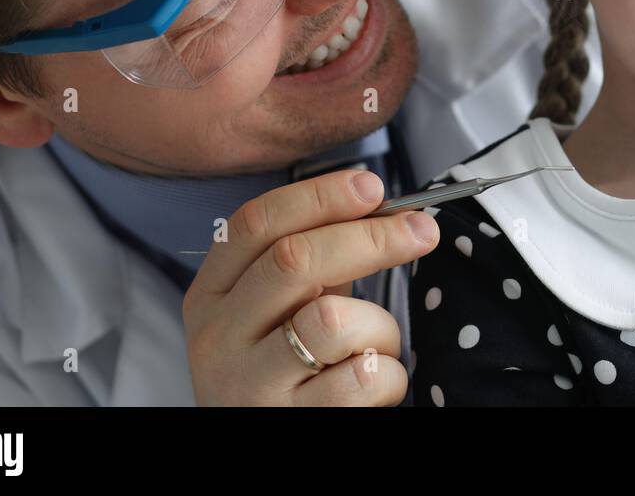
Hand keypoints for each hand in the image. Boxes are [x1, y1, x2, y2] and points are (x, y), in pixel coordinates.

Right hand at [182, 167, 438, 404]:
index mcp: (212, 295)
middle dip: (370, 237)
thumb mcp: (282, 309)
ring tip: (378, 345)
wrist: (264, 447)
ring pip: (332, 320)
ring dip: (379, 325)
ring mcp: (249, 385)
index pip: (255, 224)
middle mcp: (219, 338)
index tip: (371, 186)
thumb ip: (315, 260)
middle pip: (294, 260)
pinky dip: (389, 373)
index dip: (318, 197)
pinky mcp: (289, 423)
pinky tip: (376, 381)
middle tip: (422, 230)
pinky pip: (363, 377)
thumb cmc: (288, 369)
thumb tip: (382, 206)